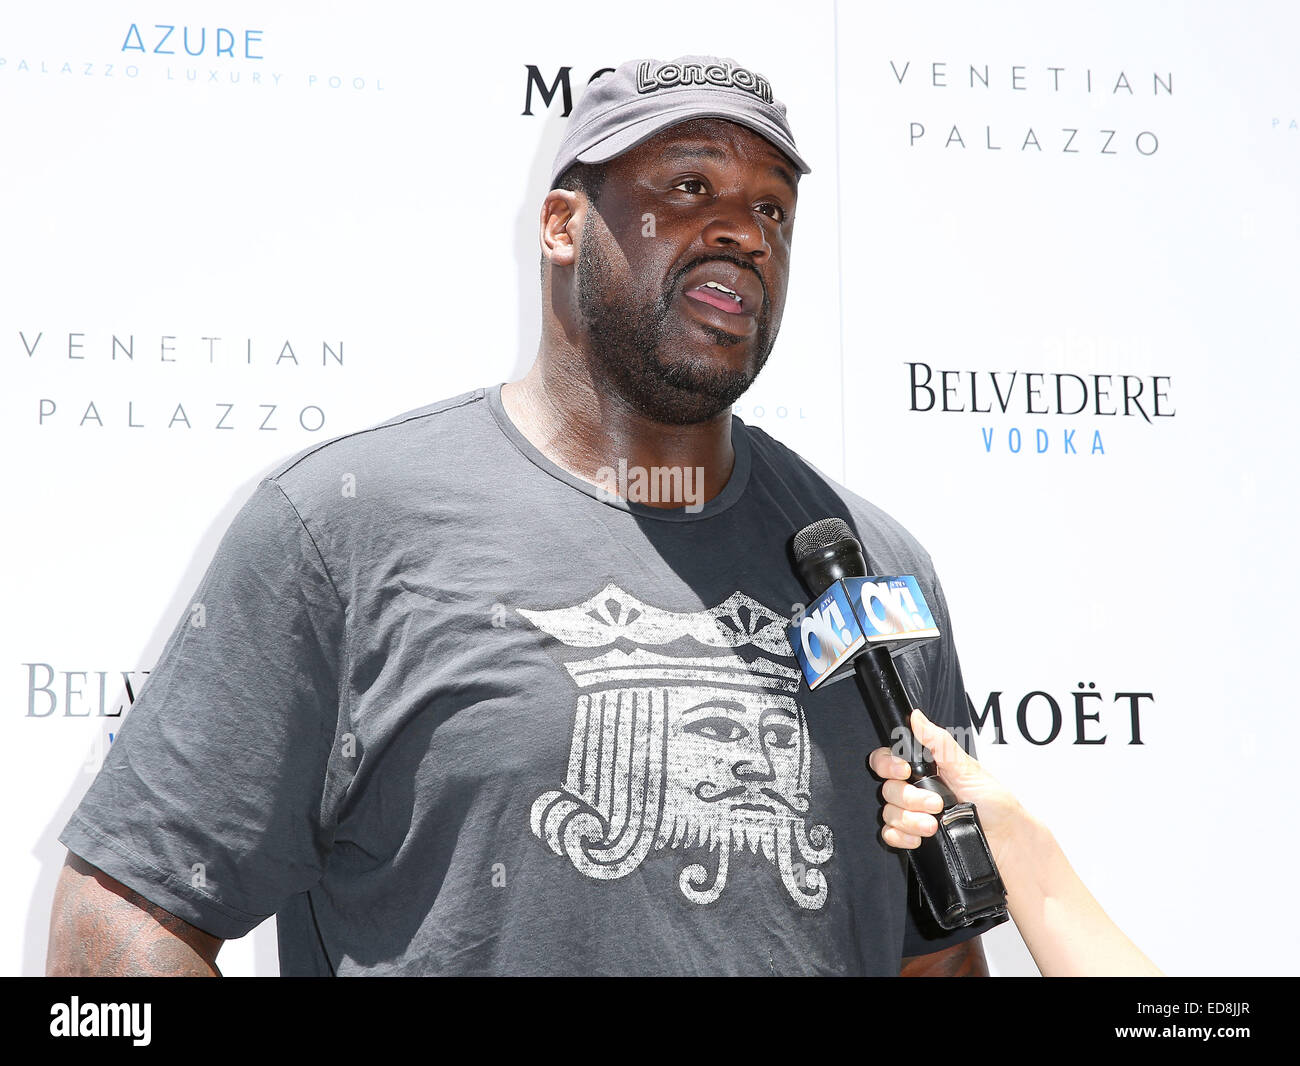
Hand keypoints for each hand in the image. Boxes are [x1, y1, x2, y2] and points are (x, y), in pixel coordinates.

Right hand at [867, 708, 1024, 861]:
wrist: (1005, 840)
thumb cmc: (994, 803)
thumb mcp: (967, 768)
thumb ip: (939, 743)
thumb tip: (917, 717)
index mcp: (926, 768)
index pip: (888, 759)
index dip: (888, 764)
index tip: (905, 771)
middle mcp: (916, 788)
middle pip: (888, 788)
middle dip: (910, 798)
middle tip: (936, 804)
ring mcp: (913, 813)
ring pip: (889, 812)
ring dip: (910, 820)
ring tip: (934, 825)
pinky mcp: (913, 835)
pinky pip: (890, 834)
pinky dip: (901, 836)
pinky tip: (920, 837)